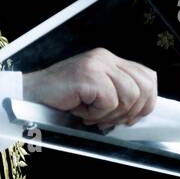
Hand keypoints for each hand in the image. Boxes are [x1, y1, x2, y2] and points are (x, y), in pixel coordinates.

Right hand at [21, 48, 156, 130]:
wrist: (31, 96)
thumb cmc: (62, 99)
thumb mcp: (97, 94)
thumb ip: (119, 94)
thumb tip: (142, 111)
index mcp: (111, 60)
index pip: (148, 77)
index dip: (147, 102)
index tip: (130, 119)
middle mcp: (107, 58)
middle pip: (146, 86)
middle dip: (132, 112)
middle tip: (109, 120)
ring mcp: (98, 64)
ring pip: (130, 96)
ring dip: (111, 115)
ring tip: (91, 115)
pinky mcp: (90, 75)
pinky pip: (110, 102)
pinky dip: (96, 114)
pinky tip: (81, 111)